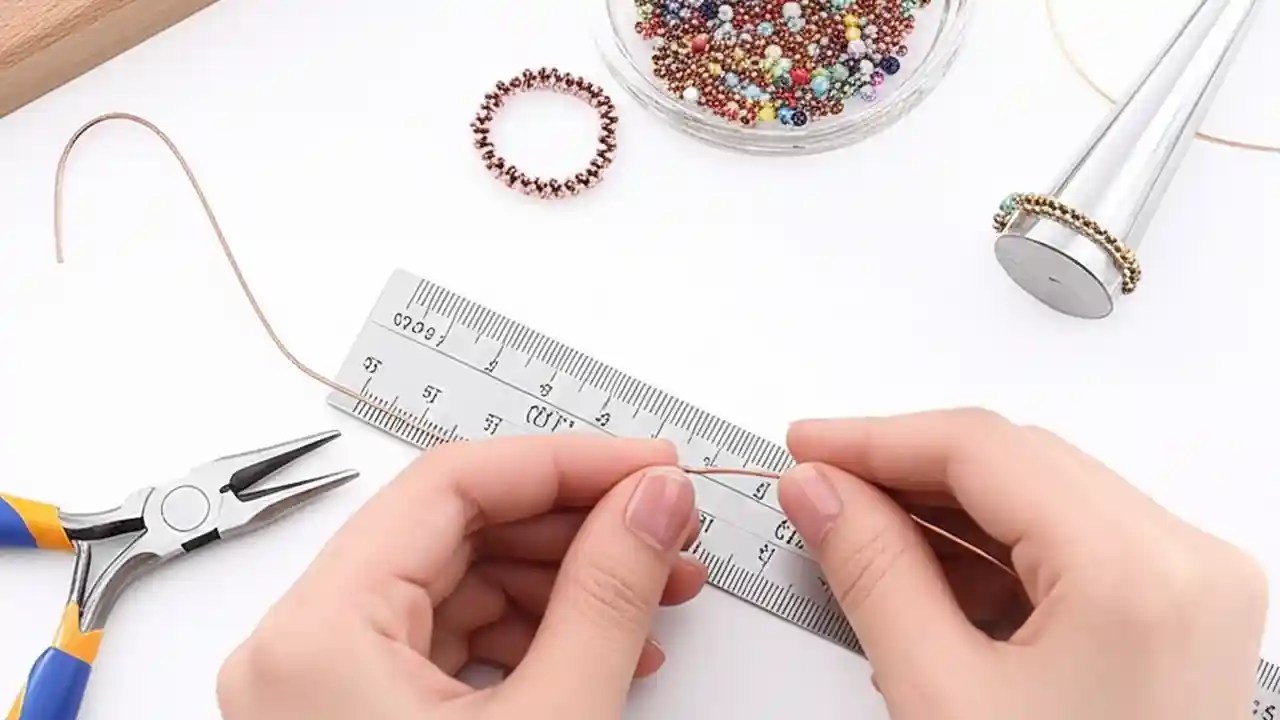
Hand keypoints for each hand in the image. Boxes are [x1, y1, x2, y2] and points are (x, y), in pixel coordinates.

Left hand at [216, 435, 705, 719]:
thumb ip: (606, 597)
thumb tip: (652, 503)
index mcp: (318, 635)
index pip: (449, 486)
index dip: (563, 462)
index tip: (647, 464)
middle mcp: (303, 648)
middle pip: (450, 529)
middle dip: (570, 521)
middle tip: (660, 523)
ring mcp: (325, 683)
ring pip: (454, 582)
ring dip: (559, 576)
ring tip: (653, 586)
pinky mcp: (358, 715)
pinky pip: (450, 638)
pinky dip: (530, 630)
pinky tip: (604, 640)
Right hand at [779, 409, 1268, 719]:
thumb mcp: (940, 696)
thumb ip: (871, 571)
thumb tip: (820, 490)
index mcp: (1136, 573)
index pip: (983, 449)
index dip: (876, 437)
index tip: (806, 445)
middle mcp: (1185, 562)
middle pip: (1018, 462)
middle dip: (907, 467)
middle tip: (820, 484)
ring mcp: (1192, 588)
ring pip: (1044, 497)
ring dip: (946, 506)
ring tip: (859, 525)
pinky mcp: (1180, 614)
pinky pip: (1072, 544)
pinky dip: (993, 548)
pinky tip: (926, 566)